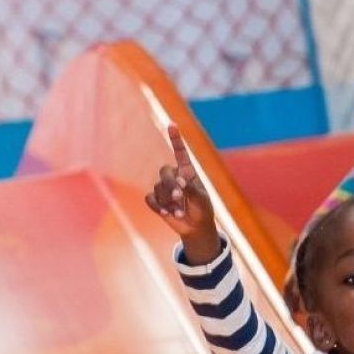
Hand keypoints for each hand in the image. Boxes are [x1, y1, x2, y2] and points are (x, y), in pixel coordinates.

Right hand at [144, 124, 220, 263]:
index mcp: (187, 173)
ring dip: (169, 201)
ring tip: (180, 212)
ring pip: (157, 188)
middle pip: (164, 172)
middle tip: (179, 196)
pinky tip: (166, 214)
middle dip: (170, 184)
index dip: (176, 140)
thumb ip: (192, 189)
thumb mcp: (202, 199)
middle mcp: (174, 177)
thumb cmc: (203, 210)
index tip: (172, 125)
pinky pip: (150, 199)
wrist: (197, 227)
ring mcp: (164, 189)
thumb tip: (180, 182)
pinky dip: (157, 206)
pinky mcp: (157, 201)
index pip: (180, 153)